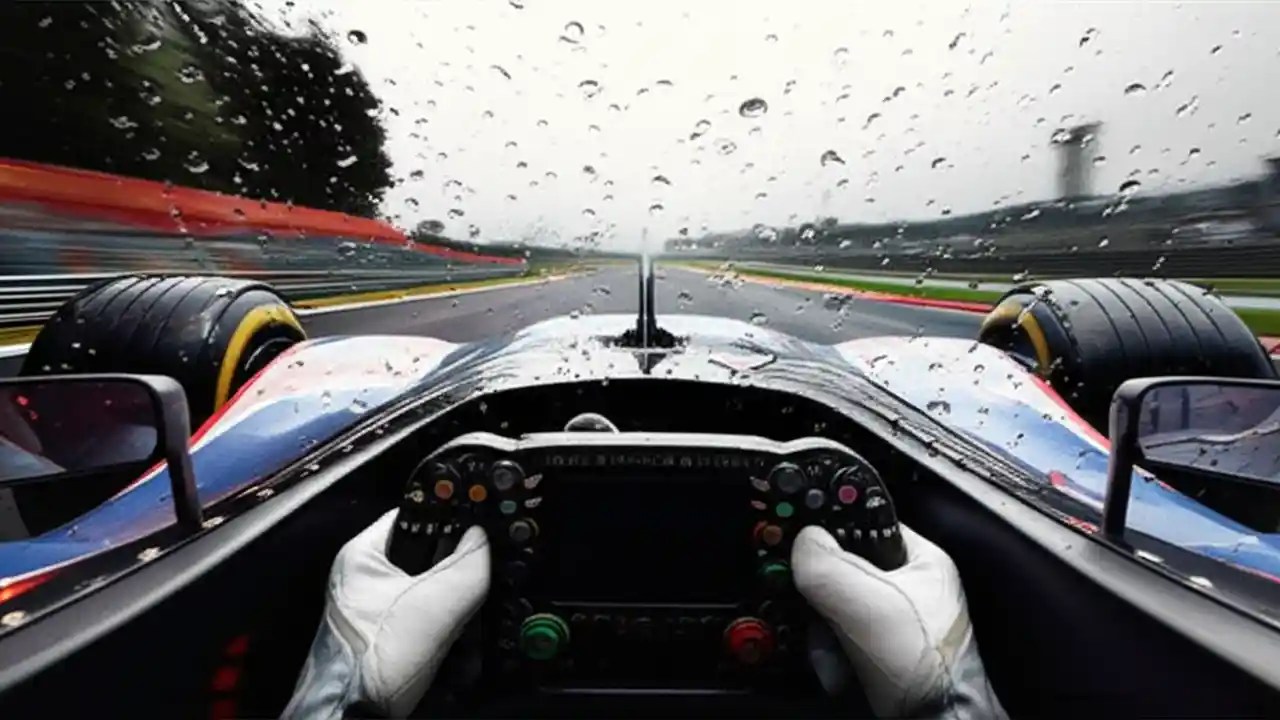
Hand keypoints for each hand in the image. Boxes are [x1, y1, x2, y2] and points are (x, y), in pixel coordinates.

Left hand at [282, 510, 489, 718]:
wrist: (351, 717)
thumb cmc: (374, 659)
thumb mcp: (436, 603)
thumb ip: (469, 563)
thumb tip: (484, 540)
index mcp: (363, 555)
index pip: (414, 514)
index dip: (448, 515)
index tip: (478, 522)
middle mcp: (363, 580)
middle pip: (427, 556)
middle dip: (456, 571)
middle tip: (476, 580)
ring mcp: (374, 613)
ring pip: (431, 593)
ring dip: (455, 605)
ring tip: (465, 620)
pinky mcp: (387, 641)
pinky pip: (427, 622)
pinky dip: (446, 630)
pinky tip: (456, 643)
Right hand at [792, 524, 1005, 718]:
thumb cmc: (923, 663)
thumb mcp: (865, 600)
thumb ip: (826, 563)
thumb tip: (803, 542)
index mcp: (920, 560)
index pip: (865, 523)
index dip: (833, 529)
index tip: (803, 539)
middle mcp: (911, 589)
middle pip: (843, 570)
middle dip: (822, 595)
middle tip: (817, 607)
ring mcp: (895, 624)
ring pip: (836, 608)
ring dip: (823, 632)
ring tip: (833, 652)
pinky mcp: (881, 654)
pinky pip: (840, 639)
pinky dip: (831, 654)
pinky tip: (838, 669)